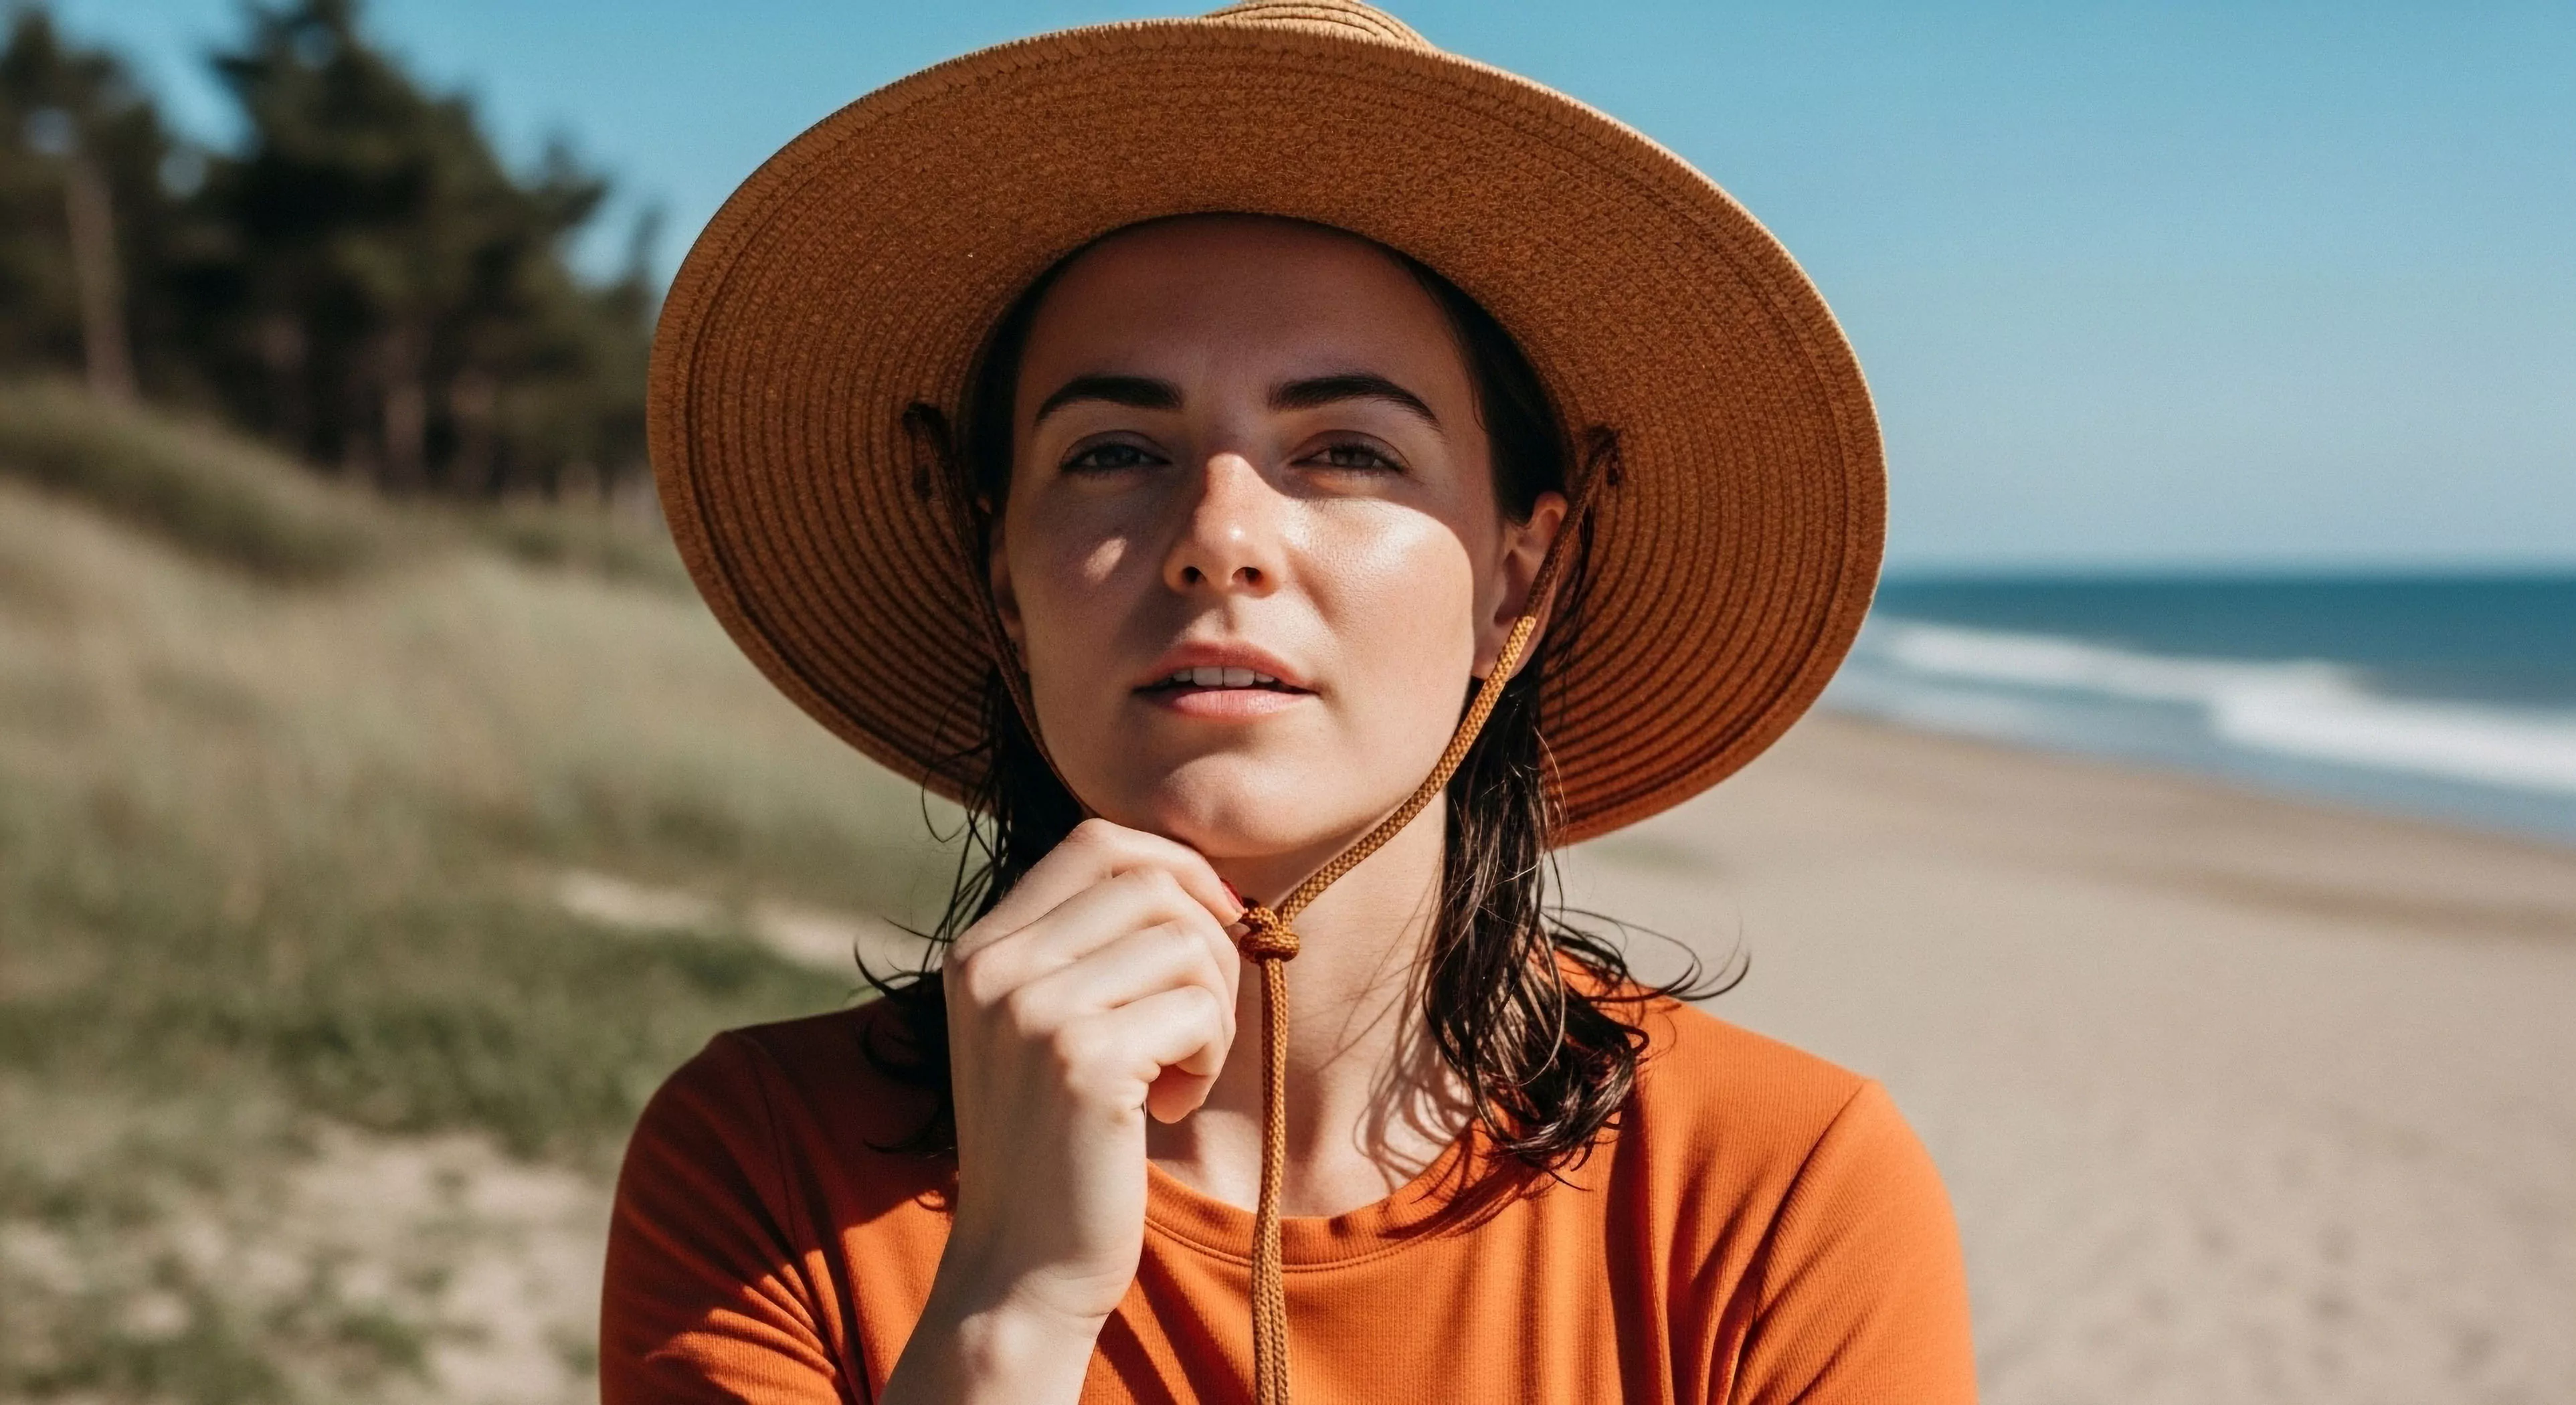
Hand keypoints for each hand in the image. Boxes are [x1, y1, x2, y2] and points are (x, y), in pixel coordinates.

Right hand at [884, 819, 1241, 1402]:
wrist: (1021, 1269)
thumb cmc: (1058, 1147)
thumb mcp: (1046, 1029)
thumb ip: (1088, 949)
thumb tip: (1197, 874)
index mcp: (980, 949)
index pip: (1095, 842)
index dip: (1175, 867)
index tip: (1212, 923)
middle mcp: (995, 966)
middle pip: (1151, 882)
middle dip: (1208, 943)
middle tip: (1199, 1024)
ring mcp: (1033, 1010)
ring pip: (1186, 941)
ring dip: (1213, 1010)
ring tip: (1178, 1074)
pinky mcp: (1083, 1060)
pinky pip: (1200, 1008)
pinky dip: (1209, 1057)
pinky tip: (1170, 1109)